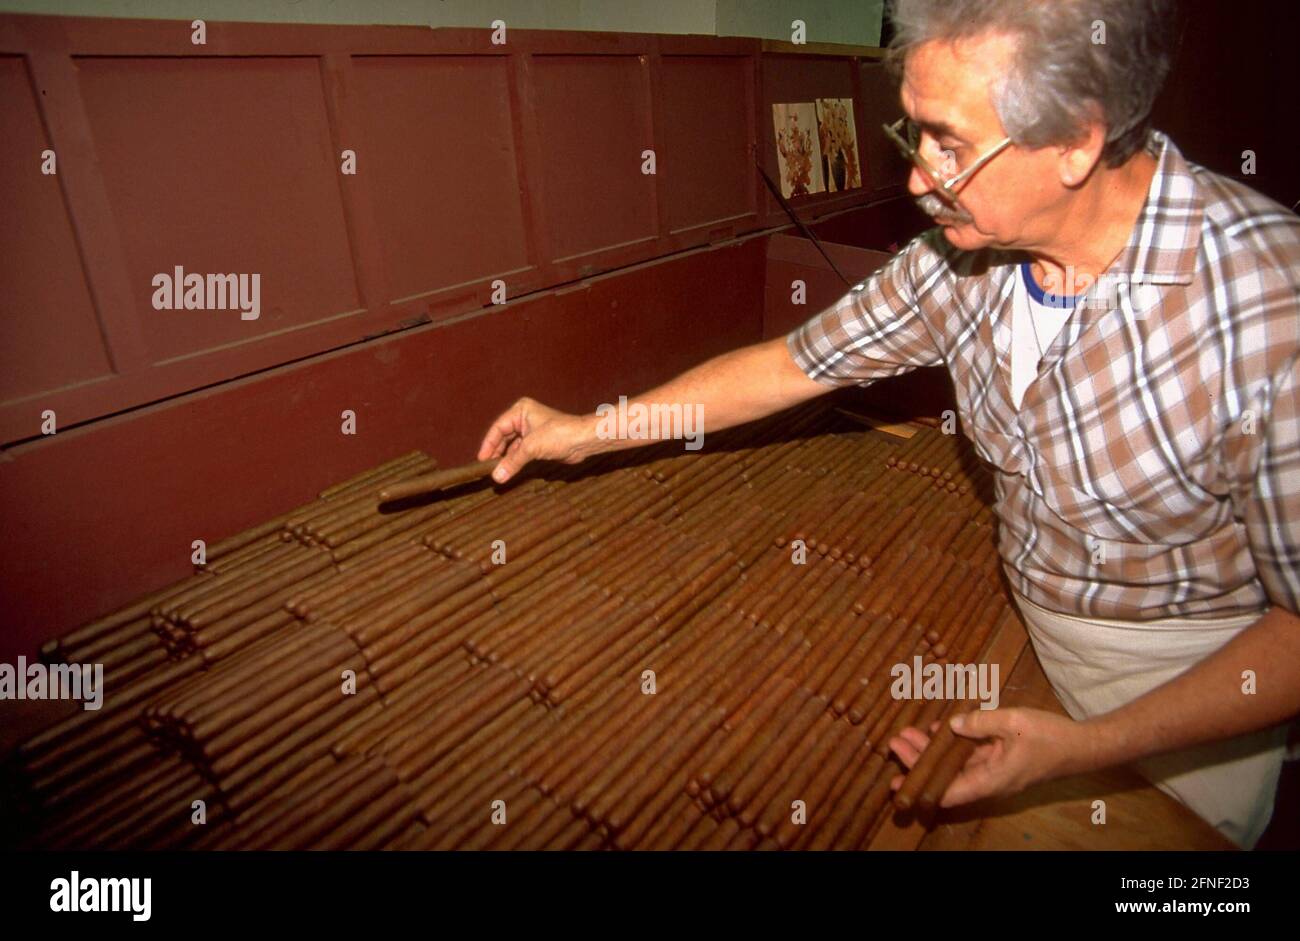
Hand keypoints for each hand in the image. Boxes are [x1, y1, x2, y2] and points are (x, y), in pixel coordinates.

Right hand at [476, 397, 590, 484]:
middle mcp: (524, 418)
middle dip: (496, 452)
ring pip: (512, 446)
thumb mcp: (532, 448)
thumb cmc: (560, 434)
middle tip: (487, 468)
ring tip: (496, 472)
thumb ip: (512, 462)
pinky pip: (521, 452)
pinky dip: (515, 461)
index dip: (488, 444)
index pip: (498, 428)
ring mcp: (531, 430)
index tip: (481, 459)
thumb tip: (496, 476)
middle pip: (503, 437)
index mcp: (520, 410)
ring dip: (506, 459)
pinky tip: (508, 470)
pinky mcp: (538, 442)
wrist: (584, 440)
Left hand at [888, 707, 1093, 807]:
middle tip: (894, 743)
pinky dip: (953, 743)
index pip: (949, 793)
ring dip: (932, 751)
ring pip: (955, 765)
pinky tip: (939, 728)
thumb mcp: (1013, 723)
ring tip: (907, 735)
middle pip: (946, 777)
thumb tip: (952, 723)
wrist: (1081, 746)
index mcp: (991, 780)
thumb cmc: (1050, 737)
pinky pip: (970, 754)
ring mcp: (994, 770)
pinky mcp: (999, 760)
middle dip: (919, 762)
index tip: (899, 782)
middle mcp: (989, 780)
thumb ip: (980, 722)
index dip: (922, 789)